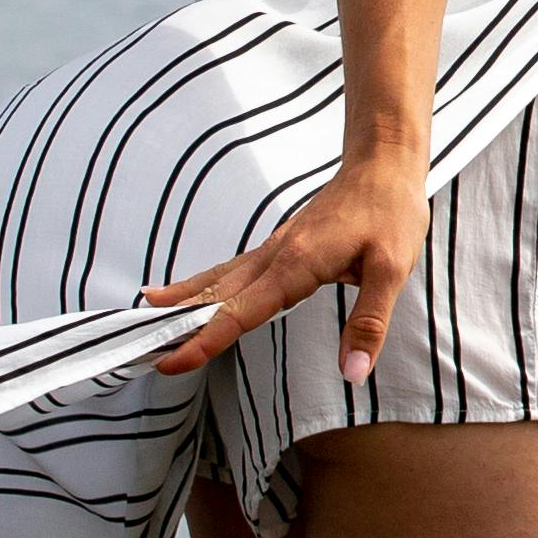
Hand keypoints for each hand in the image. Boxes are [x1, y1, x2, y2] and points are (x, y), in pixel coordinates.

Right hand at [139, 155, 432, 380]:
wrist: (384, 163)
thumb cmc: (391, 214)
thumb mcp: (392, 271)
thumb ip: (369, 322)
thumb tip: (352, 374)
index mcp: (297, 264)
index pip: (242, 311)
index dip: (207, 340)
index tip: (174, 362)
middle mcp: (275, 255)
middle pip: (218, 295)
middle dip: (181, 326)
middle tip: (144, 352)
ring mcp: (274, 248)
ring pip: (220, 278)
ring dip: (184, 299)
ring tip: (146, 311)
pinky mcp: (280, 246)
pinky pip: (233, 269)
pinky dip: (205, 282)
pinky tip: (189, 290)